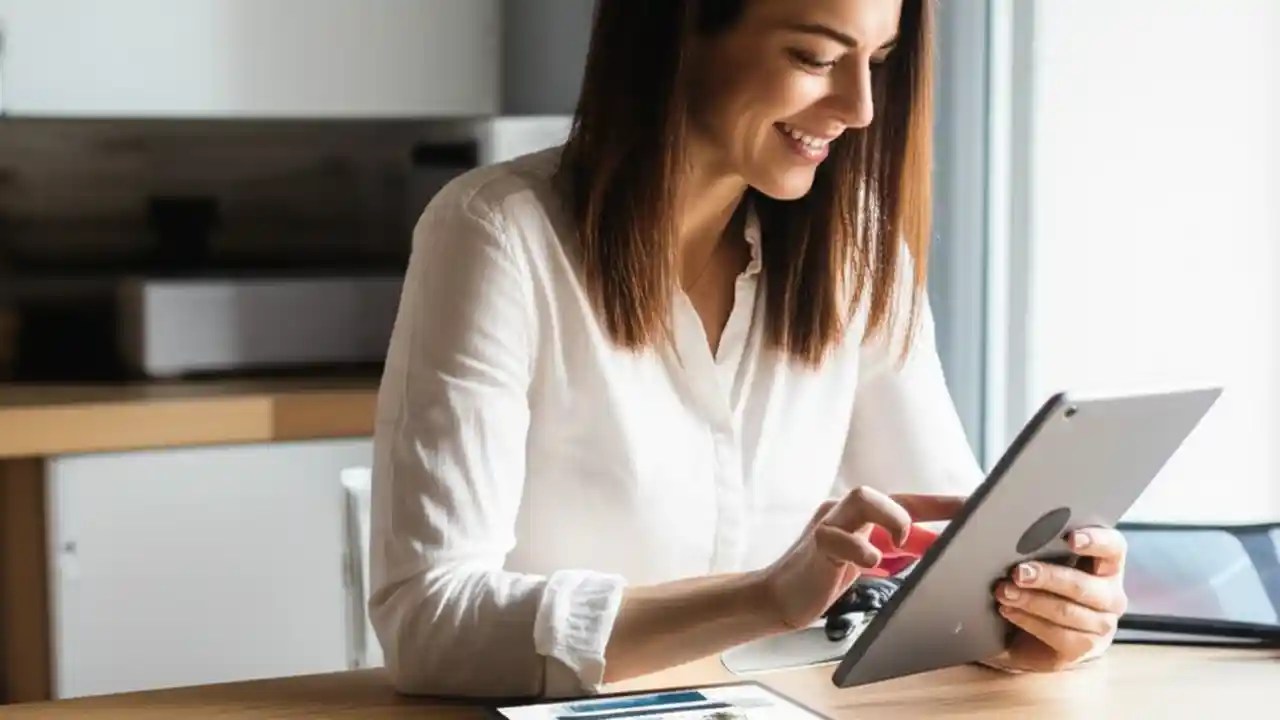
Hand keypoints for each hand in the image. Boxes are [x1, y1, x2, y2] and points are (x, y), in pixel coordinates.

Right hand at [758, 487, 965, 630]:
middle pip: (891, 493)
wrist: (778, 597)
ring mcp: (828, 524)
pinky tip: (872, 562)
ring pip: (862, 497)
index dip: (944, 504)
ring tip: (905, 540)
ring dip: (892, 517)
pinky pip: (837, 537)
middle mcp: (845, 512)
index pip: (908, 502)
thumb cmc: (822, 577)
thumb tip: (937, 545)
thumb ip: (897, 549)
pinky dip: (859, 548)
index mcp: (861, 517)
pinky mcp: (815, 545)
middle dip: (932, 505)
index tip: (978, 506)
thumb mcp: (869, 561)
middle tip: (963, 519)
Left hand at [989, 527, 1128, 671]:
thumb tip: (990, 509)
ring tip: (1002, 591)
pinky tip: (1008, 611)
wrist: (1027, 629)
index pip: (1114, 547)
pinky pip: (1059, 636)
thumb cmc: (1033, 581)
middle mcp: (1110, 594)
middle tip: (1017, 571)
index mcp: (1105, 563)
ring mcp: (1100, 625)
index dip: (1097, 541)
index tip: (1070, 537)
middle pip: (1085, 585)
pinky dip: (1029, 621)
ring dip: (1032, 601)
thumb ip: (1025, 533)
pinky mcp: (1081, 649)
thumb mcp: (1032, 554)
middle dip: (1049, 577)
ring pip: (1068, 612)